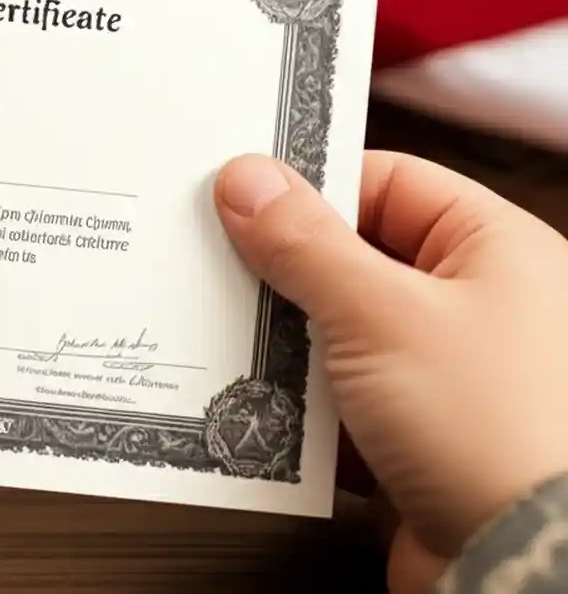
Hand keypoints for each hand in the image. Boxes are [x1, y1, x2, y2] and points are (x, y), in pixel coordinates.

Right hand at [215, 152, 567, 592]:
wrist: (520, 561)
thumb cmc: (491, 427)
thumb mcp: (380, 314)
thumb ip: (305, 243)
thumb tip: (246, 178)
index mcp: (493, 249)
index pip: (387, 183)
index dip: (312, 186)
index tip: (237, 195)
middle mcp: (475, 305)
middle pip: (354, 260)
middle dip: (283, 273)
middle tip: (214, 269)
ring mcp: (445, 374)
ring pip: (338, 335)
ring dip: (285, 345)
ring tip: (224, 340)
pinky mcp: (417, 437)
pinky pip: (339, 401)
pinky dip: (299, 406)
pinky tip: (255, 408)